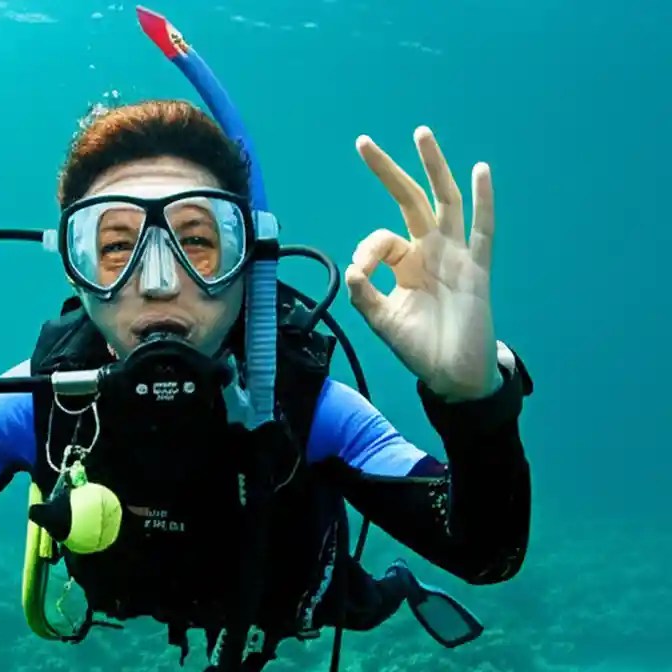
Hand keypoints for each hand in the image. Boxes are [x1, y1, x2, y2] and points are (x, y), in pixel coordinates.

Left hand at [345, 126, 500, 401]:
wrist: (454, 374)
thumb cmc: (420, 347)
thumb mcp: (383, 322)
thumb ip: (365, 296)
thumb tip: (352, 269)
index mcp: (406, 264)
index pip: (381, 240)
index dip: (367, 251)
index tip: (361, 275)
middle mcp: (430, 252)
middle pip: (409, 201)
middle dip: (388, 172)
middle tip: (363, 142)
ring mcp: (456, 256)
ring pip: (444, 203)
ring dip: (433, 168)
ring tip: (421, 134)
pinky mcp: (477, 269)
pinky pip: (482, 230)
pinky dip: (482, 201)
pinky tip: (480, 171)